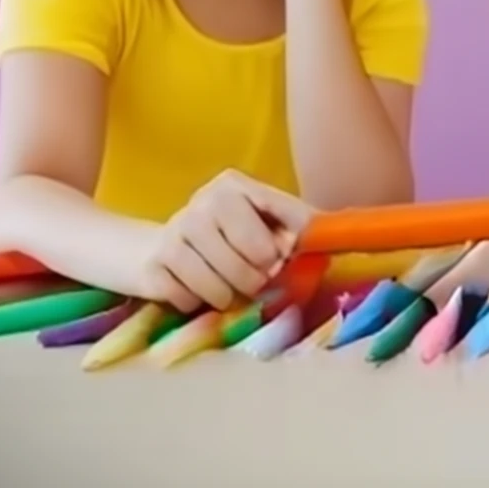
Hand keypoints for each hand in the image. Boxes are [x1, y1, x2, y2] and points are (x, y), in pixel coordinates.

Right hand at [138, 171, 313, 312]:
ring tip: (226, 287)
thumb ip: (298, 227)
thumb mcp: (264, 223)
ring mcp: (177, 230)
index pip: (280, 216)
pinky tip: (195, 289)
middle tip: (252, 279)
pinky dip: (198, 304)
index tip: (280, 258)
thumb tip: (333, 237)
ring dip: (228, 296)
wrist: (159, 249)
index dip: (284, 247)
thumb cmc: (227, 238)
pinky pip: (190, 300)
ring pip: (221, 286)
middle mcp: (205, 200)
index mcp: (234, 185)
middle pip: (253, 259)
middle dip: (257, 279)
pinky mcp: (155, 264)